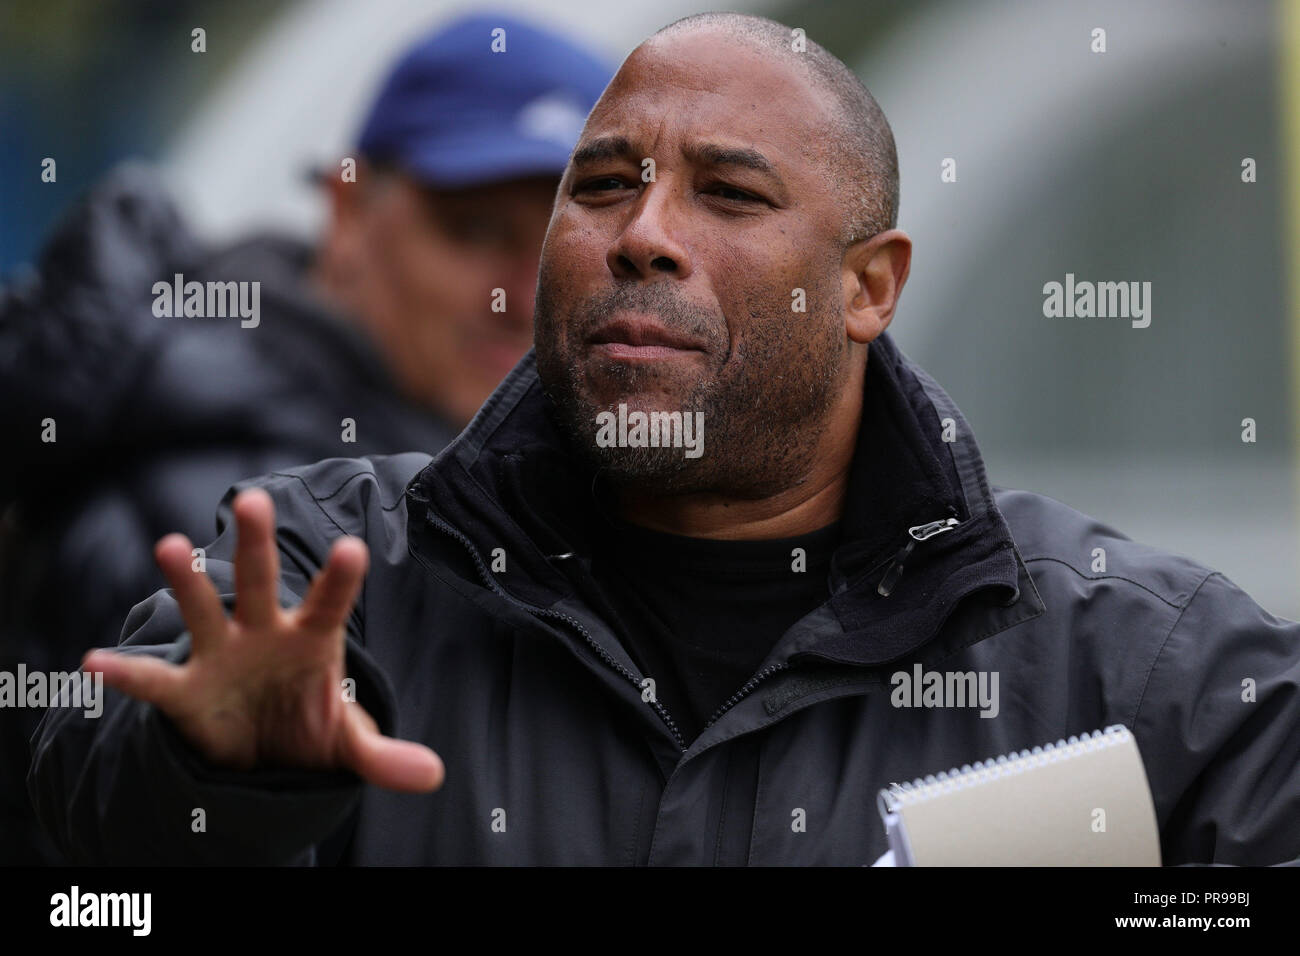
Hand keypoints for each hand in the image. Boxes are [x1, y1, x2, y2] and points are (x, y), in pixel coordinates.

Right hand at [83, 488, 443, 792]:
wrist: (264, 755)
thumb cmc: (311, 727)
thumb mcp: (349, 744)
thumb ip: (384, 755)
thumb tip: (434, 776)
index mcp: (312, 638)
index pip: (330, 603)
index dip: (340, 579)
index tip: (352, 548)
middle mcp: (263, 633)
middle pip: (261, 582)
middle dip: (258, 544)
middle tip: (255, 499)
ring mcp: (222, 655)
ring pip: (204, 610)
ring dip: (187, 582)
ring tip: (170, 545)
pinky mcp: (187, 692)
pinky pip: (154, 683)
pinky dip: (126, 675)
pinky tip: (94, 664)